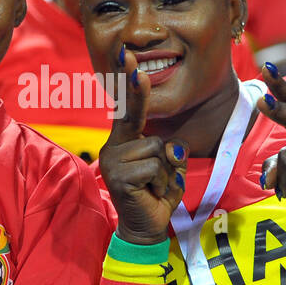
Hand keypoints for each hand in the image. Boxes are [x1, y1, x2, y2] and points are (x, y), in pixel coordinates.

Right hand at [97, 48, 186, 244]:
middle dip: (167, 157)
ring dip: (166, 173)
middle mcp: (113, 147)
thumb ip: (170, 150)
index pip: (128, 108)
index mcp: (123, 141)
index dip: (130, 83)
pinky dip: (162, 183)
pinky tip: (151, 194)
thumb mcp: (167, 167)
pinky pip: (155, 168)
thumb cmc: (156, 194)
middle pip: (153, 134)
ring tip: (155, 188)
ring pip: (157, 151)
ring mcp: (113, 161)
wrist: (144, 229)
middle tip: (156, 176)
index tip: (128, 55)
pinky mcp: (119, 177)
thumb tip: (173, 147)